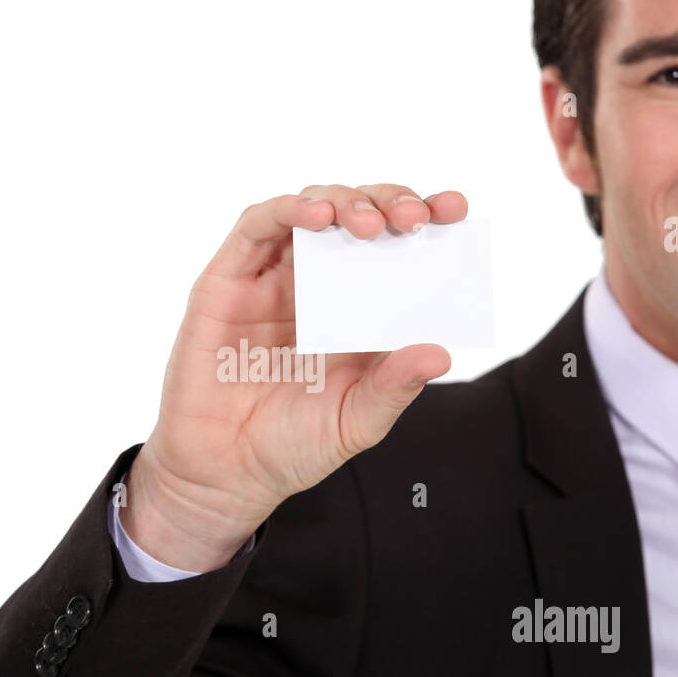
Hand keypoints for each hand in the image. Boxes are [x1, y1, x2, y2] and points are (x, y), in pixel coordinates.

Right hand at [121, 184, 463, 570]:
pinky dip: (287, 209)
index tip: (454, 209)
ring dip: (344, 202)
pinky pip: (256, 227)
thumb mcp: (357, 421)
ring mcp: (271, 280)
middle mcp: (317, 286)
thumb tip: (439, 353)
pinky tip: (317, 216)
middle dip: (389, 202)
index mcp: (357, 310)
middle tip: (414, 218)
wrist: (223, 474)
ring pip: (310, 209)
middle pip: (356, 216)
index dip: (425, 218)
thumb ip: (394, 387)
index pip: (395, 248)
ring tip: (369, 223)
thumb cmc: (292, 446)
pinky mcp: (227, 281)